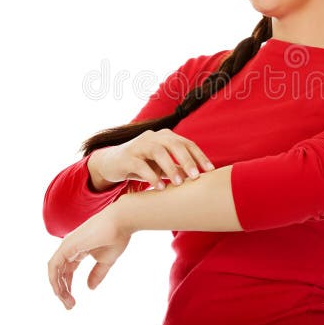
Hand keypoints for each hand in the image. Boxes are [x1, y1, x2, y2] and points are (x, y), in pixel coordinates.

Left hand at [47, 206, 131, 309]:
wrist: (121, 221)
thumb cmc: (117, 236)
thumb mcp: (106, 261)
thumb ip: (97, 274)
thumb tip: (89, 288)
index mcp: (78, 250)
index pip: (67, 270)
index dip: (68, 287)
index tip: (73, 302)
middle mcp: (70, 248)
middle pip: (60, 272)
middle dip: (63, 291)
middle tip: (70, 306)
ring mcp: (67, 246)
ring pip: (54, 270)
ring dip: (58, 288)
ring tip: (68, 303)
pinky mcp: (67, 246)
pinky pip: (54, 266)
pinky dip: (54, 279)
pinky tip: (59, 292)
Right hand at [93, 128, 215, 189]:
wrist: (112, 164)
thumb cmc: (143, 164)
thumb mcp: (163, 166)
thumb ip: (179, 168)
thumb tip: (201, 178)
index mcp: (165, 137)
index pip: (186, 143)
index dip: (199, 156)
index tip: (210, 171)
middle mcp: (153, 137)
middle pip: (174, 144)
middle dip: (187, 160)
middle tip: (196, 177)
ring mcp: (139, 145)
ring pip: (158, 151)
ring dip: (170, 167)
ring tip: (178, 183)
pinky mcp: (127, 157)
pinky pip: (140, 165)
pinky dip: (151, 176)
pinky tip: (159, 187)